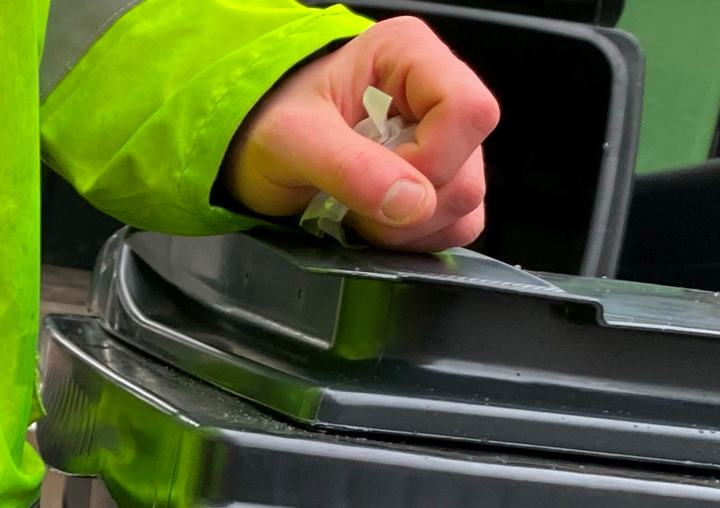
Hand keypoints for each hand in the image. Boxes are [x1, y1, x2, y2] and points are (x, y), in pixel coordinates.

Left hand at [222, 16, 499, 250]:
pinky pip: (453, 227)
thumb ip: (349, 166)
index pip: (469, 113)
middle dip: (409, 206)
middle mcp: (437, 92)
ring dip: (408, 229)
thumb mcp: (291, 139)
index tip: (373, 179)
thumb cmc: (264, 122)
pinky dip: (412, 239)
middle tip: (350, 200)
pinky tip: (371, 222)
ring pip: (465, 206)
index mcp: (411, 54)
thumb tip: (412, 201)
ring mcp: (442, 142)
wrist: (249, 147)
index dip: (430, 160)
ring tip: (355, 209)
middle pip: (470, 170)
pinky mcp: (437, 182)